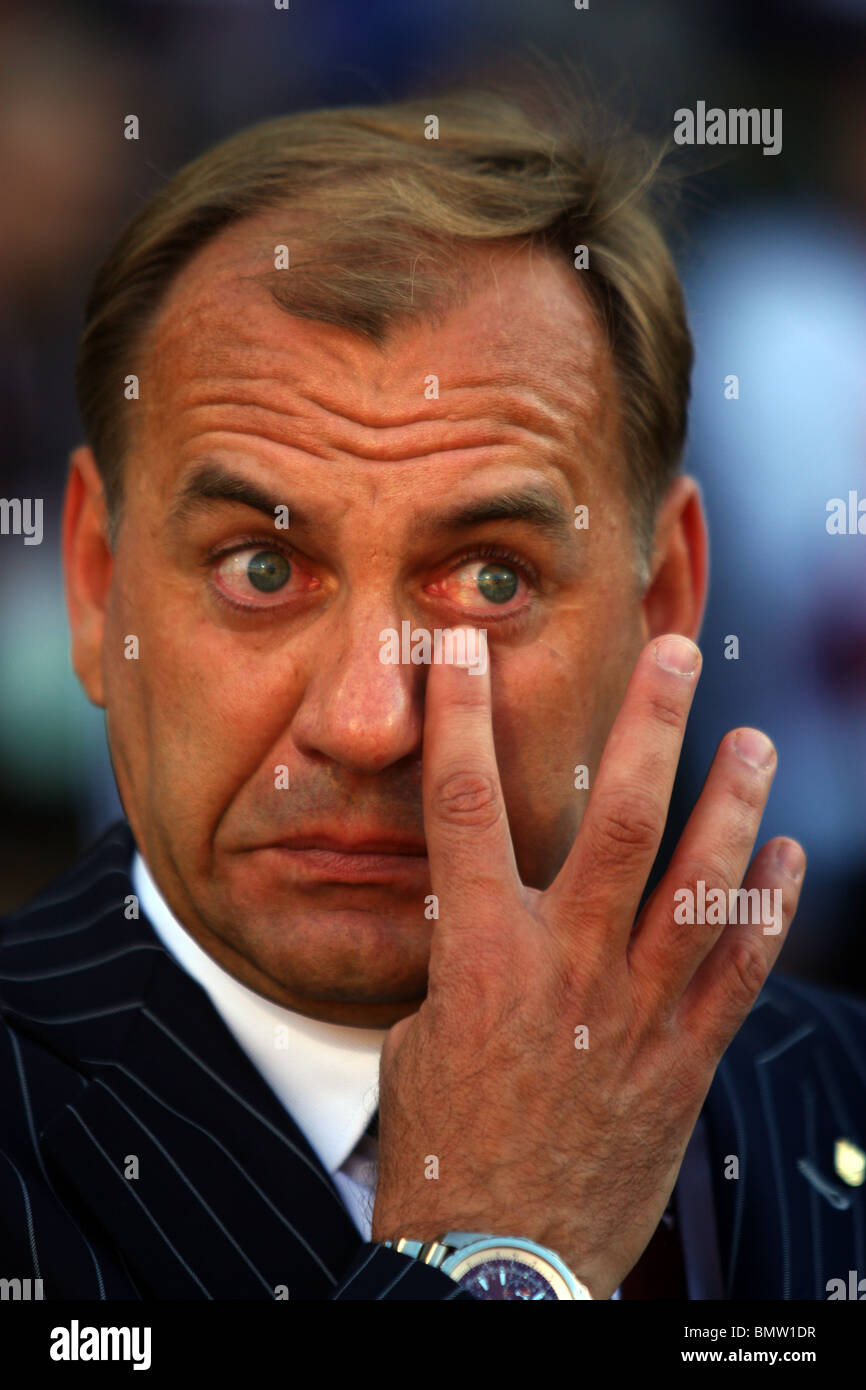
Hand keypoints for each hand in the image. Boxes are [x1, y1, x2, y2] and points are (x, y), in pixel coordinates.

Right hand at [371, 632, 804, 1298]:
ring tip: (754, 742)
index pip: (464, 807)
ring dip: (734, 805)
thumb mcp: (422, 1035)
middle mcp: (565, 966)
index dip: (463, 716)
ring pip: (699, 885)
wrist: (498, 1259)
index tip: (465, 647)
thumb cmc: (443, 1149)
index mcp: (479, 954)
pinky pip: (738, 973)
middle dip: (650, 725)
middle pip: (619, 820)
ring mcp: (635, 1012)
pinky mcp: (684, 1062)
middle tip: (677, 654)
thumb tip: (485, 915)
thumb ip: (461, 960)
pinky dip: (767, 910)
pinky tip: (786, 861)